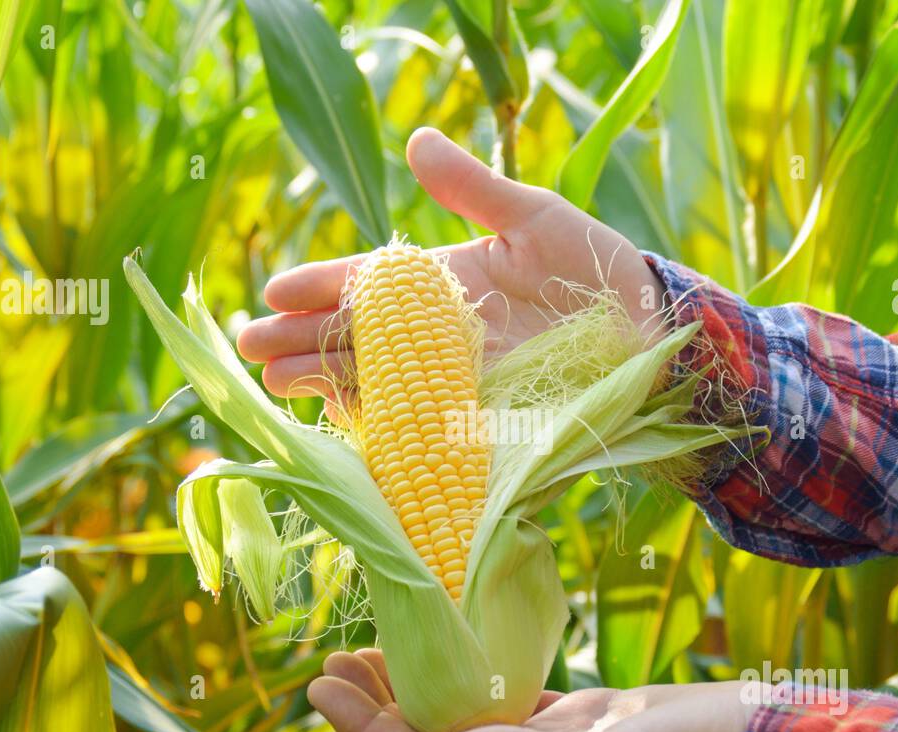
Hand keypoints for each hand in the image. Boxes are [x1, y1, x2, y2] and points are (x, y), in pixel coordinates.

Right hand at [238, 127, 666, 398]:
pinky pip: (415, 422)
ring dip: (322, 381)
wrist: (647, 331)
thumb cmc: (594, 266)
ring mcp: (453, 377)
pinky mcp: (475, 415)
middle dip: (299, 341)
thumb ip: (472, 189)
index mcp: (441, 281)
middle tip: (249, 347)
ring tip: (274, 384)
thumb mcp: (532, 217)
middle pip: (354, 336)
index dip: (320, 287)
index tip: (275, 291)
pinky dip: (376, 422)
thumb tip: (415, 142)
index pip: (366, 283)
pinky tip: (339, 419)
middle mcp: (437, 332)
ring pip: (373, 380)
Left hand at [307, 649, 755, 731]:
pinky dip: (472, 668)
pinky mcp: (577, 719)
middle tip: (334, 660)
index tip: (319, 686)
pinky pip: (506, 695)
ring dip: (416, 684)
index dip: (364, 728)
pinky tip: (457, 639)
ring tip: (377, 647)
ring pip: (462, 715)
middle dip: (376, 704)